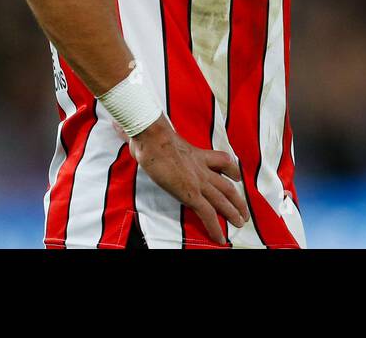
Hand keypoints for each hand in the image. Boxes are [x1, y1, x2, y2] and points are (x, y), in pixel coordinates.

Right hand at [128, 116, 250, 243]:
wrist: (153, 138)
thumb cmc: (151, 136)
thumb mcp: (156, 136)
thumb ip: (147, 137)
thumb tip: (122, 128)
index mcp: (197, 154)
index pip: (222, 160)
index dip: (232, 169)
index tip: (237, 177)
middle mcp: (201, 168)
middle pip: (227, 185)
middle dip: (238, 199)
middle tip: (244, 211)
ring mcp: (198, 181)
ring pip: (223, 200)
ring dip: (234, 213)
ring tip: (240, 224)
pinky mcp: (191, 193)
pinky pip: (208, 213)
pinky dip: (216, 226)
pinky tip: (220, 237)